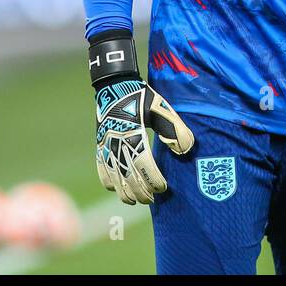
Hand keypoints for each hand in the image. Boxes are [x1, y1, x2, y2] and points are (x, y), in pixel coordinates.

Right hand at [94, 77, 194, 204]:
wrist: (114, 85)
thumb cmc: (141, 97)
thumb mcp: (161, 108)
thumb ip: (174, 128)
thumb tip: (185, 150)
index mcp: (133, 134)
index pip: (144, 166)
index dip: (153, 181)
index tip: (162, 188)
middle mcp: (117, 143)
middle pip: (128, 177)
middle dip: (140, 192)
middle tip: (152, 199)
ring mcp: (106, 146)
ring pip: (114, 178)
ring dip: (125, 192)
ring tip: (136, 200)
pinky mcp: (99, 145)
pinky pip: (101, 170)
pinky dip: (109, 182)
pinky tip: (117, 189)